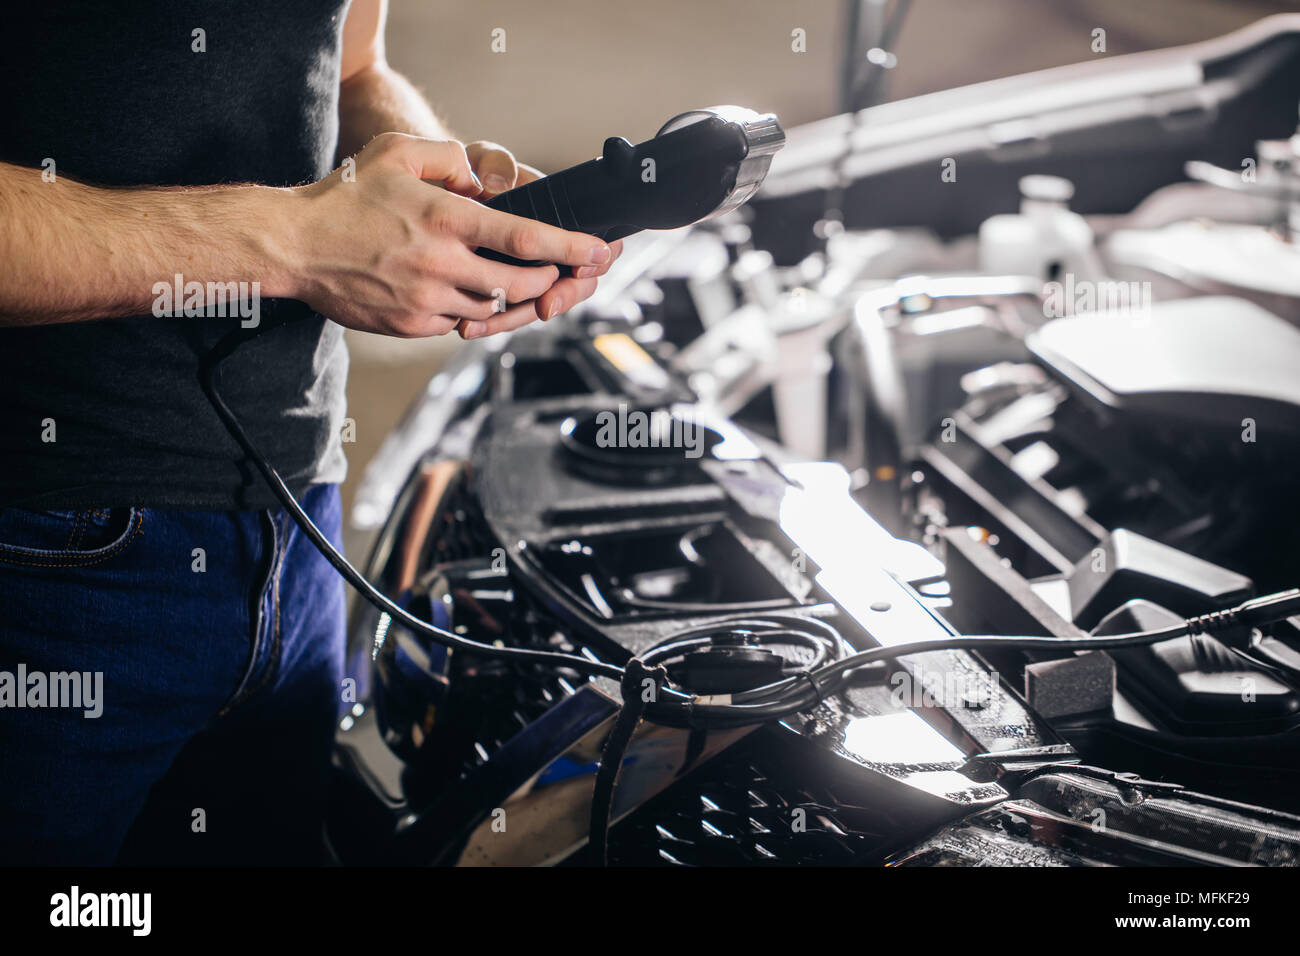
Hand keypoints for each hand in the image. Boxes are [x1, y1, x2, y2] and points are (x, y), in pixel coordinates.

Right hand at [288, 133, 613, 337]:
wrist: (294, 245)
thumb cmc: (347, 196)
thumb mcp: (398, 152)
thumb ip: (450, 157)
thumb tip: (484, 179)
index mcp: (445, 220)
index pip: (524, 238)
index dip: (569, 248)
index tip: (598, 251)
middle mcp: (441, 264)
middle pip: (521, 284)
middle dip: (549, 280)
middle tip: (557, 271)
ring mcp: (427, 300)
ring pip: (492, 309)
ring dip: (509, 297)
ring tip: (507, 277)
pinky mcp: (412, 325)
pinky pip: (458, 323)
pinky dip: (470, 309)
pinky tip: (461, 289)